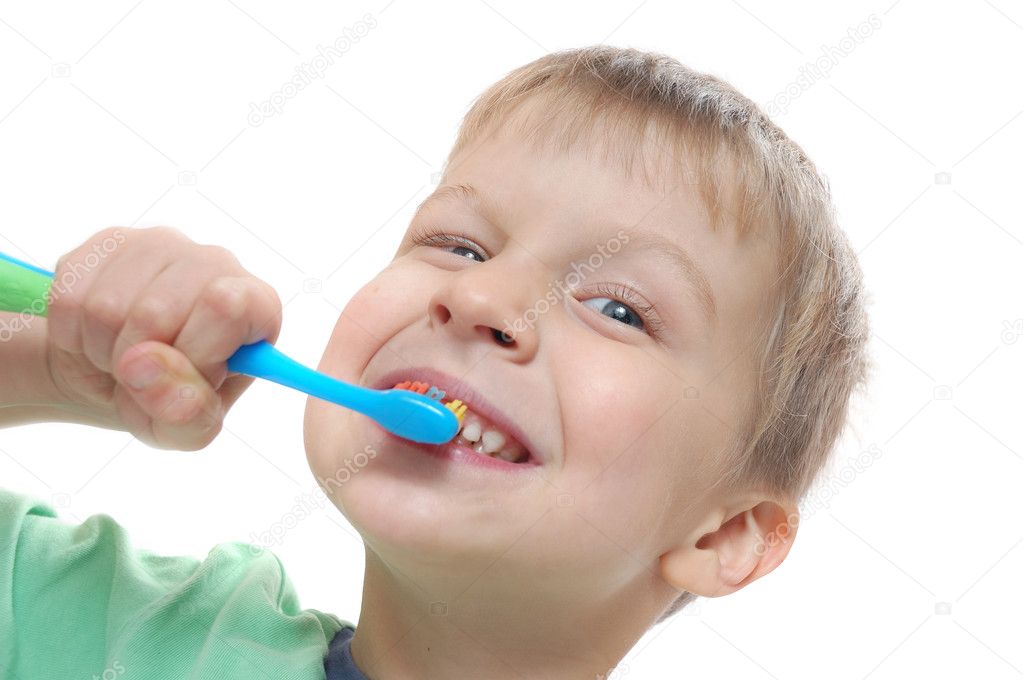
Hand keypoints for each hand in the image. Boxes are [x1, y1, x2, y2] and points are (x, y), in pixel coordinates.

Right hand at [44, 226, 282, 449]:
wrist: (115, 377)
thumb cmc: (169, 401)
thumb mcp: (189, 429)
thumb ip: (185, 412)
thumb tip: (145, 364)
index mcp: (257, 306)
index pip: (227, 307)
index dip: (195, 354)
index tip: (184, 376)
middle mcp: (217, 263)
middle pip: (155, 312)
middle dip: (138, 364)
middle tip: (148, 376)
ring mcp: (162, 244)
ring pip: (105, 306)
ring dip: (103, 353)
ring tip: (124, 359)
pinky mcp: (110, 242)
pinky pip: (70, 297)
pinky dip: (73, 336)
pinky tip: (98, 338)